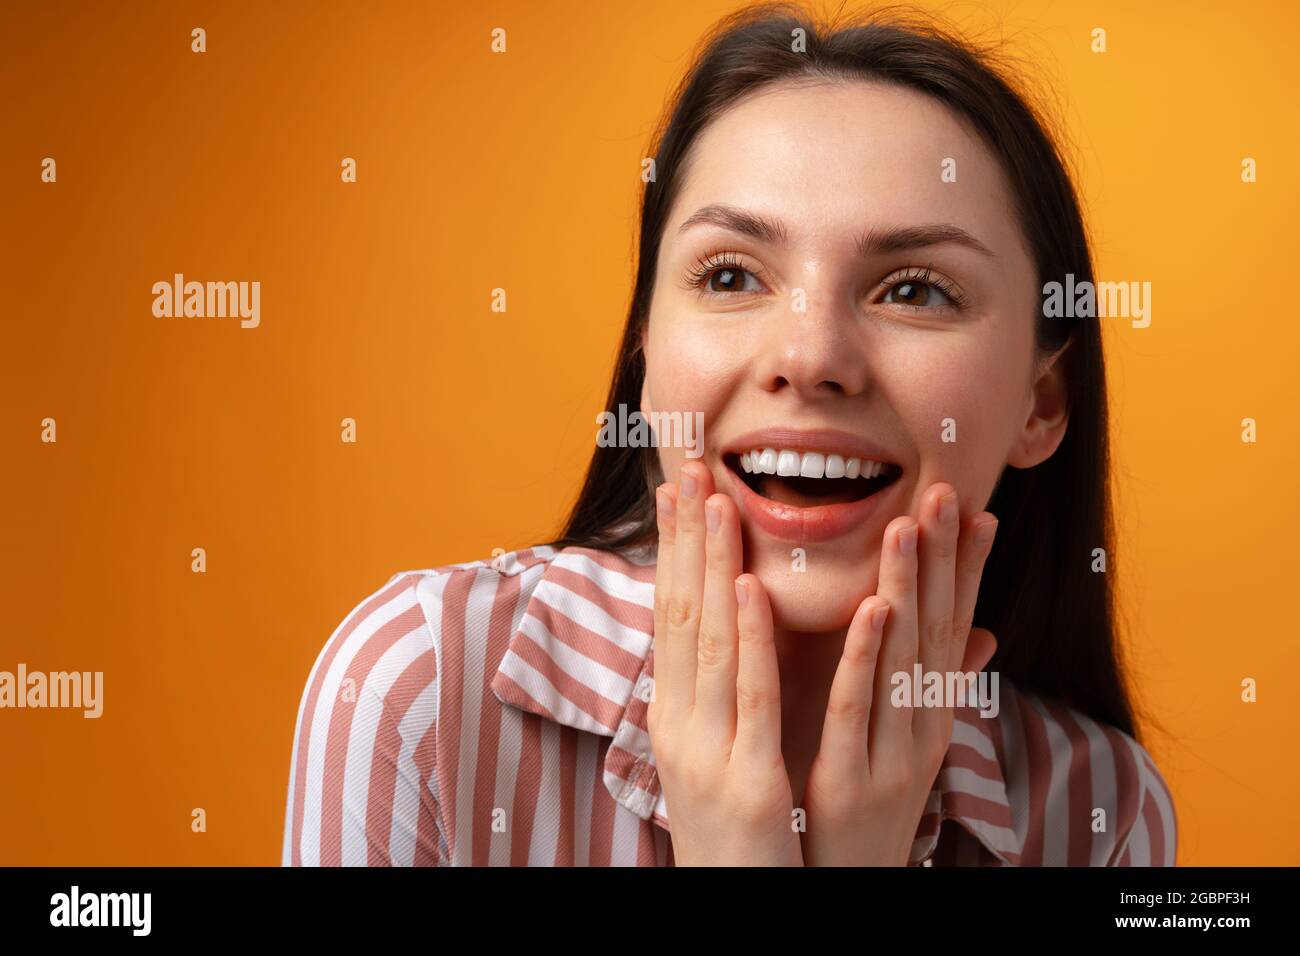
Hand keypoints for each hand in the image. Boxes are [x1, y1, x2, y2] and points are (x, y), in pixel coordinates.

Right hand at [648, 460, 803, 865]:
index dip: (676, 551)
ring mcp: (707, 751)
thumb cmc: (736, 837)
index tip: (680, 491)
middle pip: (682, 615)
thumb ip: (725, 697)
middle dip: (687, 540)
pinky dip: (748, 639)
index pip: (672, 618)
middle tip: (691, 470)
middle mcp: (679, 725)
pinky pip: (749, 699)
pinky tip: (748, 587)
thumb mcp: (719, 758)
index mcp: (676, 717)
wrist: (732, 911)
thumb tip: (727, 640)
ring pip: (709, 642)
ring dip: (713, 565)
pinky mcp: (745, 781)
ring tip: (719, 502)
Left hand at [800, 482, 998, 865]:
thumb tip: (983, 633)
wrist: (850, 888)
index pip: (952, 627)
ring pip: (902, 659)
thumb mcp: (910, 742)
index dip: (967, 569)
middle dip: (942, 559)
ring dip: (906, 589)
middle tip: (946, 492)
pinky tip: (869, 609)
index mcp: (931, 714)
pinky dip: (863, 657)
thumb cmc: (869, 805)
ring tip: (907, 525)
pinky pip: (856, 709)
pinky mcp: (851, 781)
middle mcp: (922, 728)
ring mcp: (893, 754)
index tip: (977, 509)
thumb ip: (936, 684)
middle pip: (935, 630)